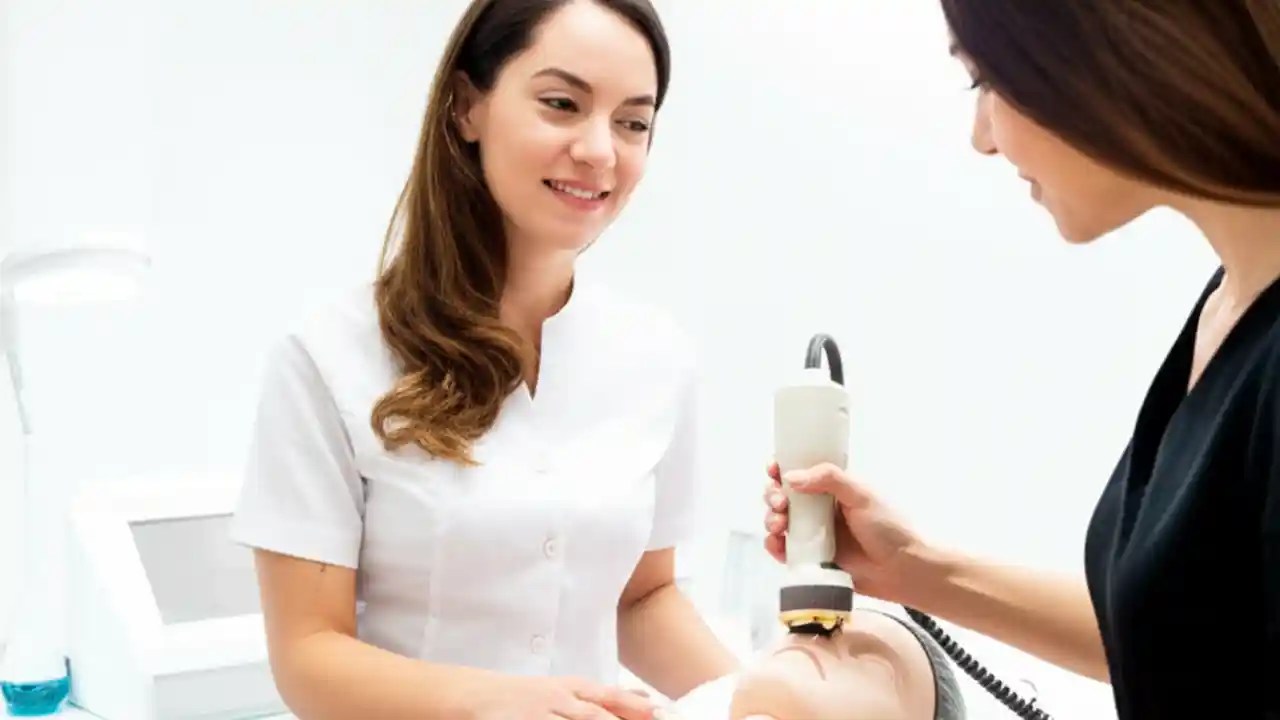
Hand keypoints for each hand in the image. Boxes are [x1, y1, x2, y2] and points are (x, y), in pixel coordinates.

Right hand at [473, 675, 655, 719]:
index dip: (638, 707)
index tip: (666, 714)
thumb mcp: (568, 690)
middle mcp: (558, 700)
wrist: (475, 695)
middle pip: (596, 716)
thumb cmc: (527, 697)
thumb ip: (605, 697)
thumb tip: (646, 699)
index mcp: (573, 689)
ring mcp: (539, 716)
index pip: (612, 698)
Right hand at [762, 461, 928, 604]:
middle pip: (783, 496)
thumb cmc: (889, 527)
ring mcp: (814, 534)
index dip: (781, 468)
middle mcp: (819, 509)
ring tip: (779, 525)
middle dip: (773, 496)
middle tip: (780, 503)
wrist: (904, 570)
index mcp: (831, 488)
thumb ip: (828, 479)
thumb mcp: (861, 495)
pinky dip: (774, 546)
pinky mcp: (812, 559)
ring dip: (771, 519)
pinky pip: (785, 551)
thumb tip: (790, 477)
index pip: (799, 472)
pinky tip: (776, 543)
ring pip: (780, 522)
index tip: (773, 470)